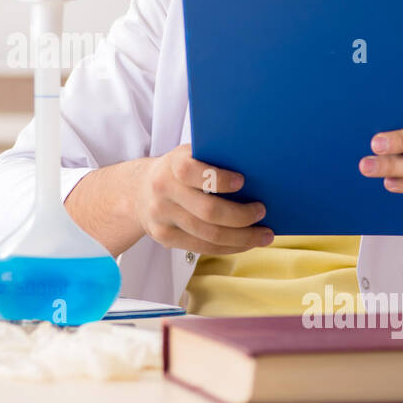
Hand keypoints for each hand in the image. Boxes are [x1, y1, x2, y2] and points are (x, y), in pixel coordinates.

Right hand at [134, 144, 273, 253]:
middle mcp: (164, 191)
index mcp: (172, 165)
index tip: (242, 182)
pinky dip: (228, 247)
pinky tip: (244, 244)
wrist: (139, 191)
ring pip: (208, 235)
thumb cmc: (177, 171)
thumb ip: (213, 160)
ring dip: (241, 238)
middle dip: (241, 216)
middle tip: (262, 212)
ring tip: (263, 235)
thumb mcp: (189, 156)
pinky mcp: (164, 238)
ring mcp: (162, 217)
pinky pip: (201, 247)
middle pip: (208, 211)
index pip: (193, 172)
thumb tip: (257, 172)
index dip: (219, 179)